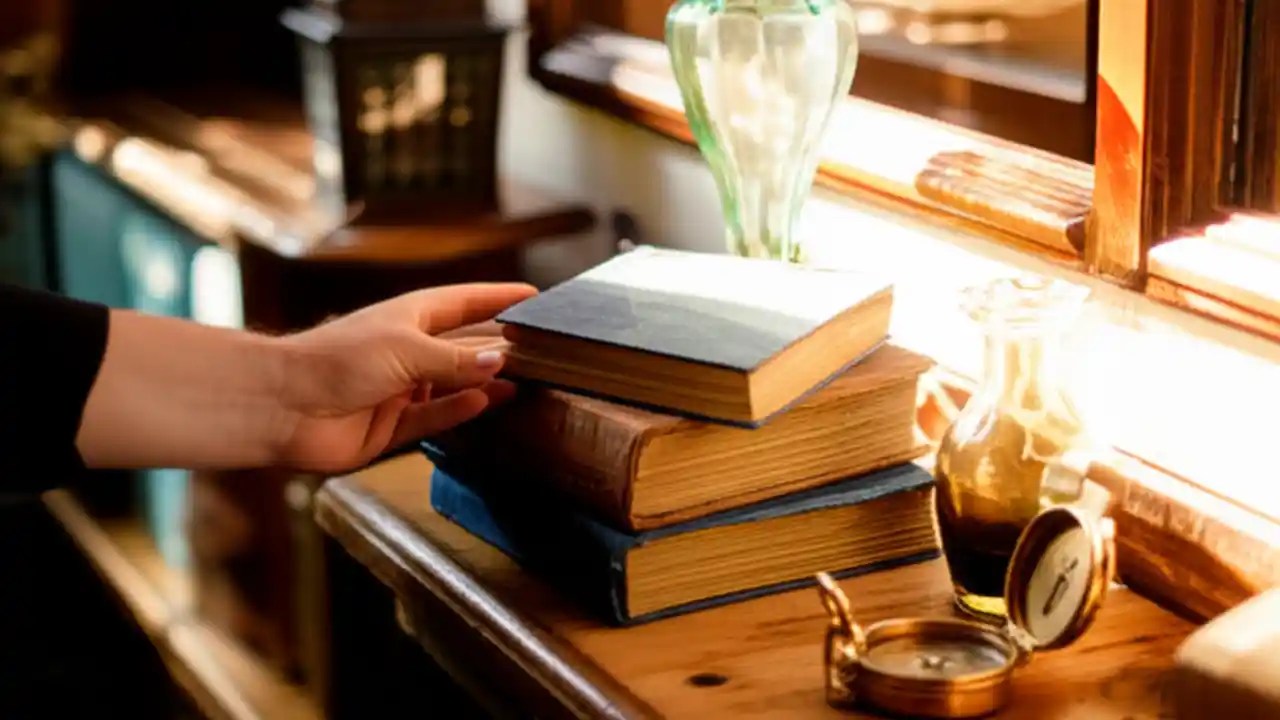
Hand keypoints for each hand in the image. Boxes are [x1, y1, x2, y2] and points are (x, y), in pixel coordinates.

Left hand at [273, 283, 535, 472]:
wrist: (284, 405)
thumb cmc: (335, 359)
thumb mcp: (406, 349)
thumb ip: (456, 361)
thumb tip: (502, 362)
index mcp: (410, 317)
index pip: (466, 302)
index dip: (498, 298)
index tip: (534, 297)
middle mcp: (408, 350)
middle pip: (465, 346)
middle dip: (500, 346)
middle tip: (543, 349)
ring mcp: (401, 388)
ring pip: (455, 385)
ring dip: (486, 383)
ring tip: (527, 379)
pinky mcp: (393, 425)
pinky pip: (437, 417)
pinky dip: (461, 410)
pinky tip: (489, 402)